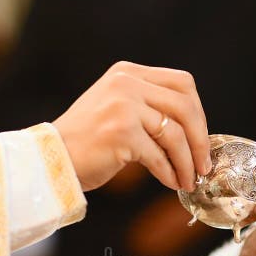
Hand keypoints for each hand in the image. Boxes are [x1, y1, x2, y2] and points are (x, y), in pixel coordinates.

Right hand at [53, 61, 211, 191]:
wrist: (50, 159)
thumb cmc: (86, 142)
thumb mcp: (117, 108)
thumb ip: (149, 107)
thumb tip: (195, 132)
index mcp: (128, 73)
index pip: (182, 84)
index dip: (199, 113)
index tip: (201, 139)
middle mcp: (126, 83)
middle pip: (185, 107)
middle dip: (200, 140)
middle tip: (204, 165)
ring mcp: (124, 106)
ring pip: (175, 134)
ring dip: (187, 162)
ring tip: (189, 180)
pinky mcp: (121, 132)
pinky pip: (159, 156)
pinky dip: (169, 173)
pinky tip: (170, 183)